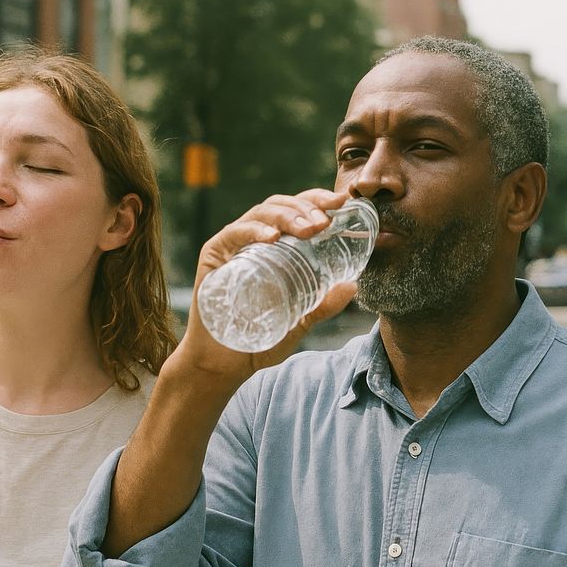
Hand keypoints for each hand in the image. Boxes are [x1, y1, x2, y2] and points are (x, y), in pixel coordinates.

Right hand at [179, 189, 359, 380]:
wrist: (223, 365)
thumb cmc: (259, 340)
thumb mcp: (300, 322)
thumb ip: (323, 306)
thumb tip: (353, 286)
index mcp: (275, 247)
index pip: (296, 212)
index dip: (317, 201)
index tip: (340, 203)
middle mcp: (254, 240)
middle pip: (280, 206)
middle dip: (305, 208)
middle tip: (324, 223)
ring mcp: (233, 246)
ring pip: (259, 213)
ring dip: (286, 215)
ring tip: (306, 228)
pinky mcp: (213, 256)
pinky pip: (233, 233)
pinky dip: (253, 230)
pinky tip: (272, 236)